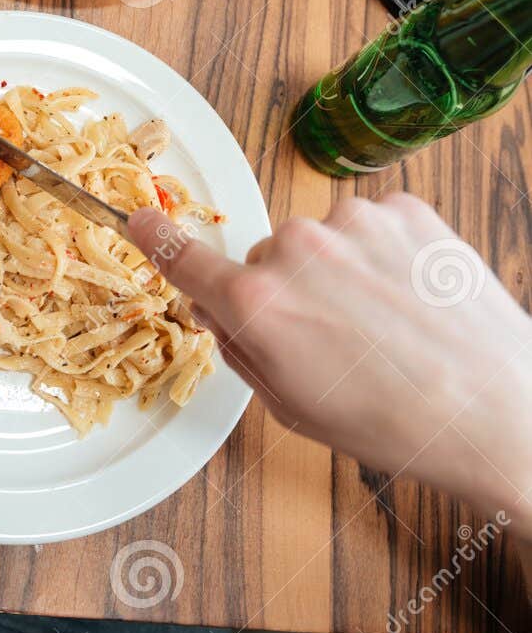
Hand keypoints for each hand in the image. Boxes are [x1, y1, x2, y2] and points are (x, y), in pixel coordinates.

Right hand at [127, 194, 531, 537]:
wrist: (494, 409)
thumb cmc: (394, 422)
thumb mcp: (292, 405)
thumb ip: (239, 348)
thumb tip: (213, 309)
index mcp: (257, 305)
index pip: (184, 258)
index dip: (155, 239)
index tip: (137, 219)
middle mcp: (296, 250)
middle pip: (267, 260)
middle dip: (286, 291)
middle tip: (334, 341)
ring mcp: (353, 223)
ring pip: (322, 242)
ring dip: (340, 272)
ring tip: (385, 327)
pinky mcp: (404, 209)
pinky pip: (370, 227)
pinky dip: (383, 256)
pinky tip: (410, 302)